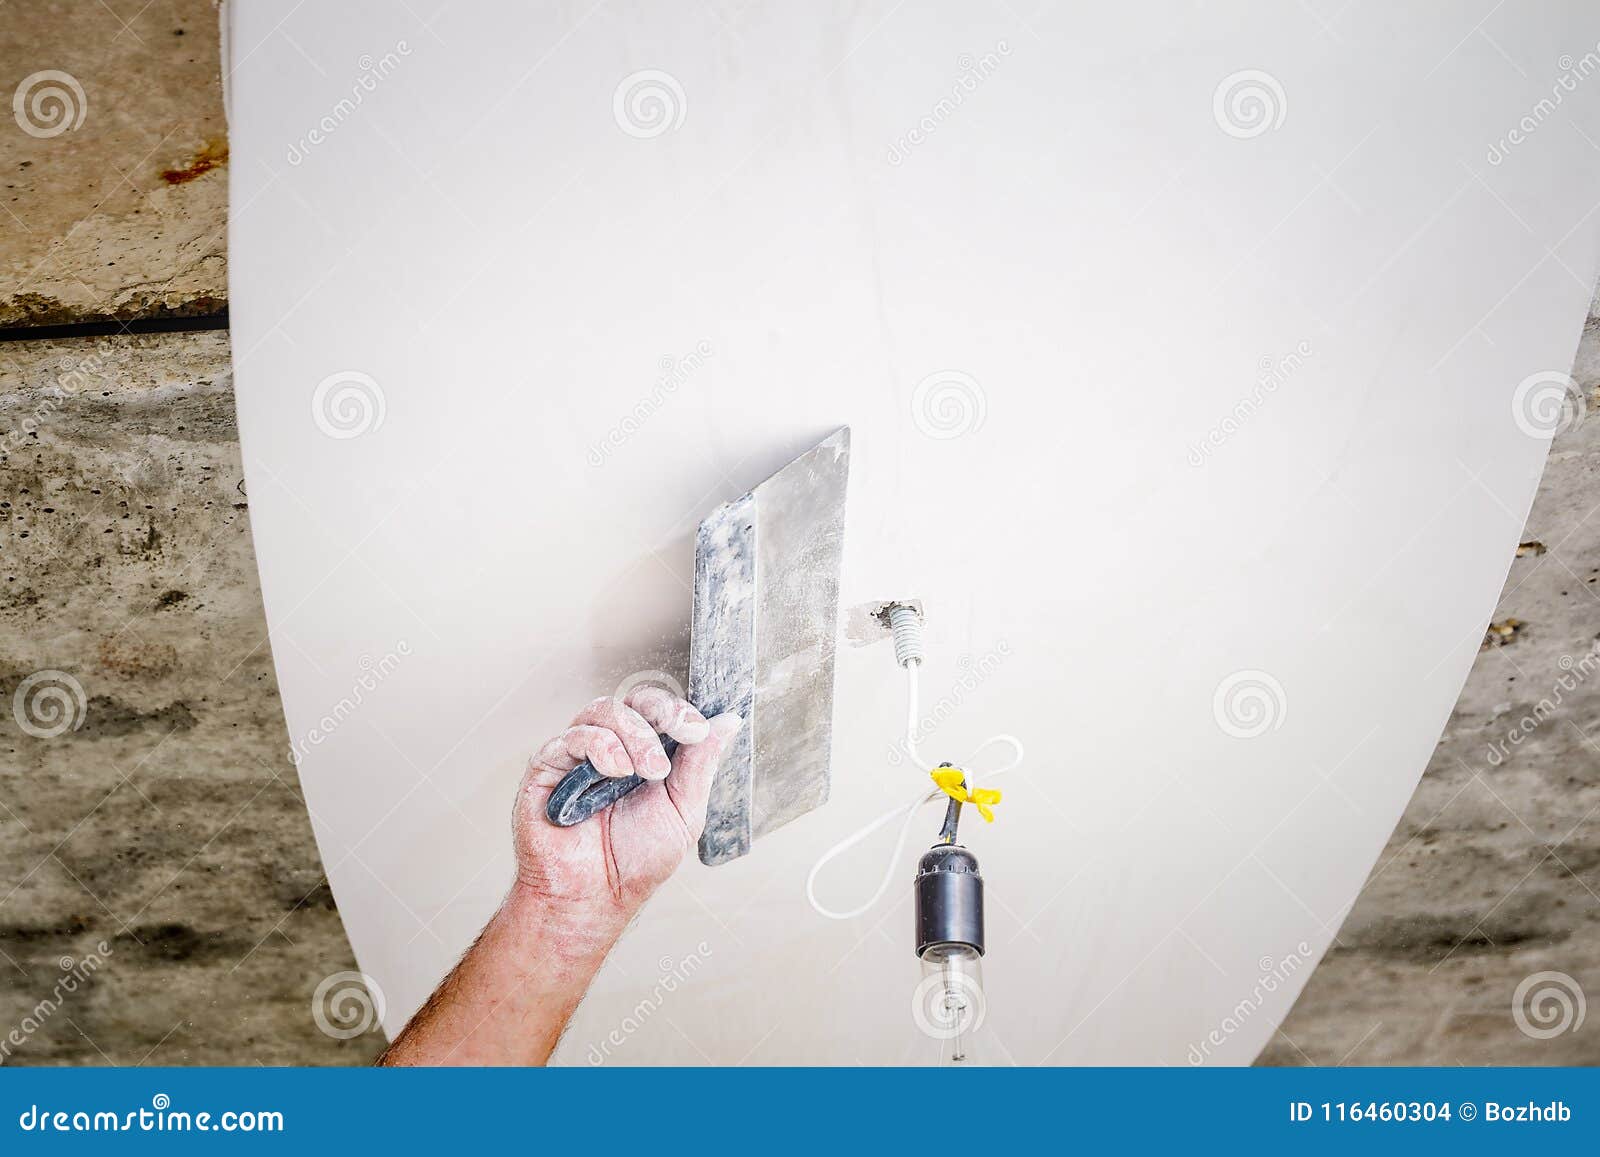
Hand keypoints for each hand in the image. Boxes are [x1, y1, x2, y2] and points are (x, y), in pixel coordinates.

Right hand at [512, 687, 740, 928]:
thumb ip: (701, 763)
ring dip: (634, 736)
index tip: (698, 730)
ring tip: (647, 772)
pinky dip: (599, 748)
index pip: (659, 709)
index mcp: (644, 752)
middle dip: (660, 715)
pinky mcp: (547, 767)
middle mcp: (611, 747)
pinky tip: (615, 772)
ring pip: (604, 710)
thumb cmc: (636, 860)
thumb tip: (728, 721)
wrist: (595, 897)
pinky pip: (571, 737)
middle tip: (672, 754)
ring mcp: (577, 755)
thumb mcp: (684, 810)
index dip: (679, 711)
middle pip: (633, 700)